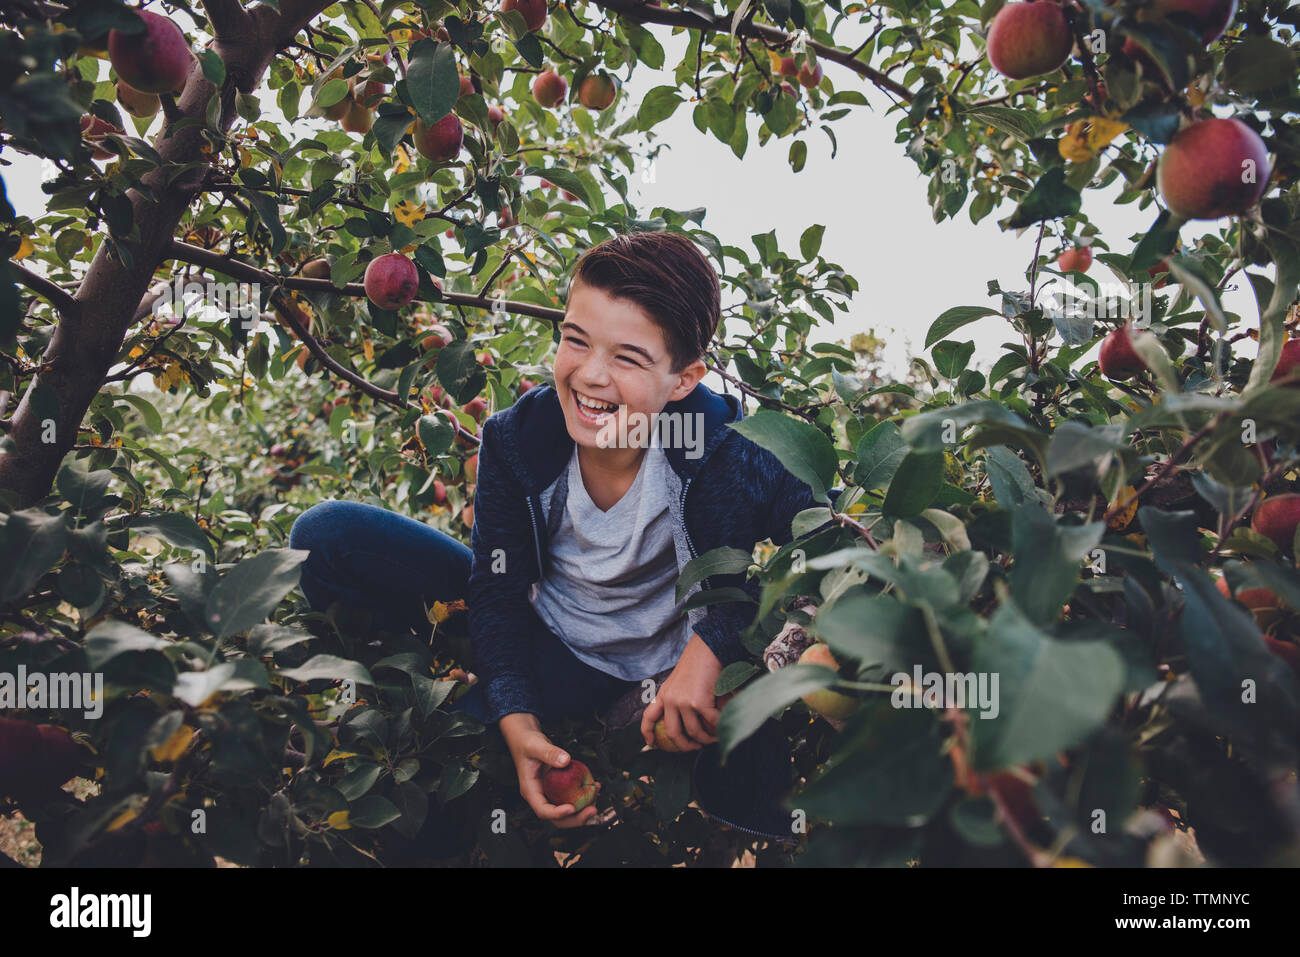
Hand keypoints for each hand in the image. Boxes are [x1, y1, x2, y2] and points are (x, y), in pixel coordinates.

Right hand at [499, 713, 600, 826]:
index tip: (571, 809)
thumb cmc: (527, 743)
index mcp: (530, 790)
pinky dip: (584, 796)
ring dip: (583, 809)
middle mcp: (540, 796)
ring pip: (567, 811)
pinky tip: (595, 786)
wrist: (527, 740)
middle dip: (576, 819)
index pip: (542, 810)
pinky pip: (572, 797)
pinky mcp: (559, 789)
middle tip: (592, 810)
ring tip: (596, 795)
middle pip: (557, 818)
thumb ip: (549, 753)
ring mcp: (550, 793)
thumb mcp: (536, 745)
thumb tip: (565, 761)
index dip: (557, 813)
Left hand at [640, 635, 722, 751]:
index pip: (649, 716)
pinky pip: (710, 722)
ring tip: (713, 738)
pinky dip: (717, 727)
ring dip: (705, 739)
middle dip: (685, 745)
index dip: (647, 732)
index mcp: (664, 694)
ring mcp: (683, 701)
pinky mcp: (698, 702)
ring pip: (694, 731)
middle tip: (695, 748)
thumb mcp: (680, 681)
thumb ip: (679, 698)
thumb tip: (689, 721)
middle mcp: (670, 699)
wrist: (706, 647)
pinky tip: (721, 728)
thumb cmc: (698, 662)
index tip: (650, 744)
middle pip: (673, 733)